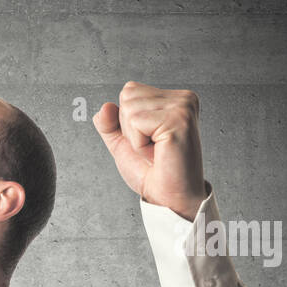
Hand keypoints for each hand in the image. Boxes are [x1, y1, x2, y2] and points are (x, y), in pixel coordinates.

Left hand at [93, 82, 205, 219]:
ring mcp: (183, 107)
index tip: (148, 141)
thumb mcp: (123, 143)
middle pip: (128, 95)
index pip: (129, 90)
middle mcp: (182, 99)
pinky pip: (136, 122)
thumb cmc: (152, 172)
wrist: (168, 196)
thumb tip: (104, 107)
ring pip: (130, 108)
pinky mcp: (179, 119)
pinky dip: (139, 143)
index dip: (127, 122)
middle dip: (130, 128)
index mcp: (174, 99)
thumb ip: (109, 123)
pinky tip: (158, 152)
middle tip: (152, 148)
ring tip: (155, 150)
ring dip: (135, 138)